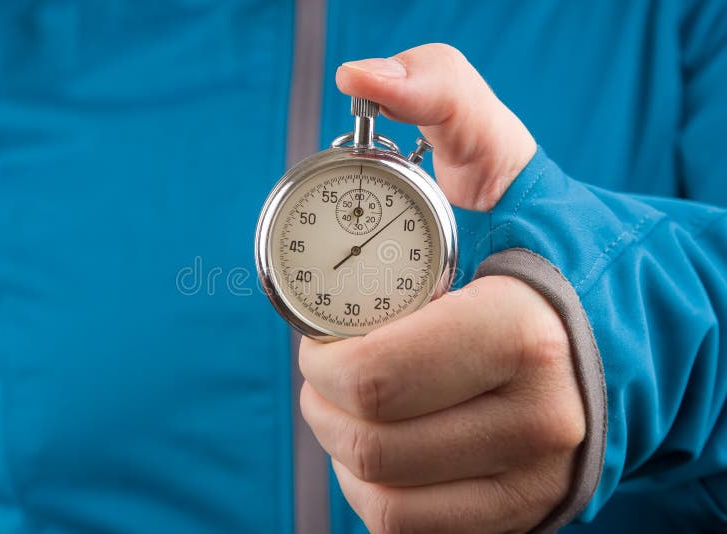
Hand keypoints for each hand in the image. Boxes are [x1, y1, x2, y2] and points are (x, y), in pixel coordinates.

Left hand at [298, 44, 584, 532]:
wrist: (623, 323)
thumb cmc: (544, 238)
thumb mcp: (501, 153)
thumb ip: (438, 94)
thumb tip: (358, 76)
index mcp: (526, 333)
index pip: (378, 377)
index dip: (323, 356)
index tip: (322, 332)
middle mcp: (541, 421)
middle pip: (371, 439)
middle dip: (323, 396)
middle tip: (328, 363)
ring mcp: (533, 479)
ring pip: (382, 493)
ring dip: (340, 443)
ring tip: (352, 400)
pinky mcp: (521, 516)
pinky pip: (406, 528)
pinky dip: (373, 489)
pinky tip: (384, 444)